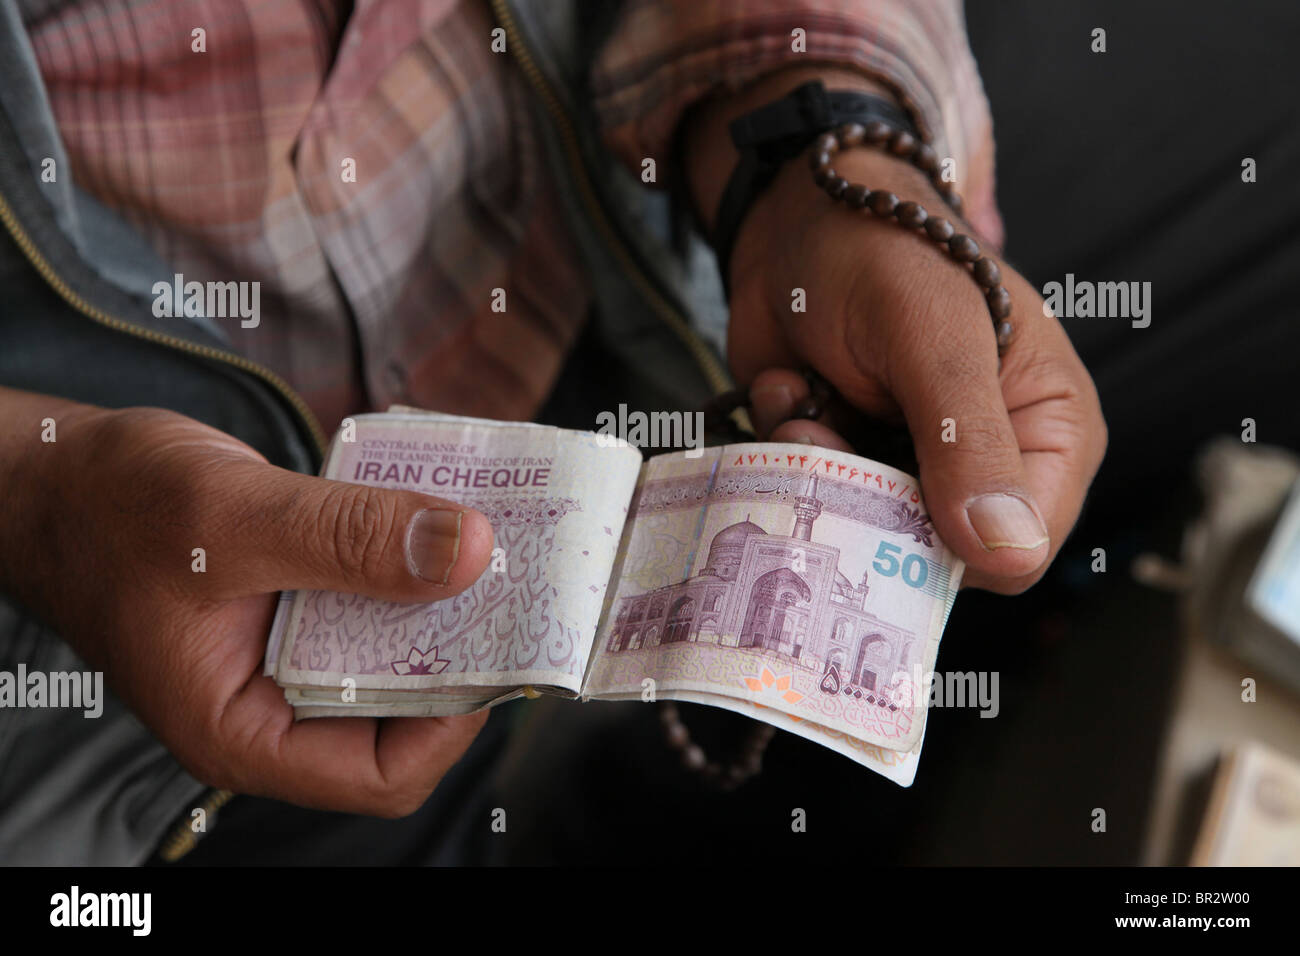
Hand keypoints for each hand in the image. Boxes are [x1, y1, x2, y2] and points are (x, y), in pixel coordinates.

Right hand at [1, 397, 494, 815]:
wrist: (58, 474)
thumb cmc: (110, 509)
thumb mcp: (233, 518)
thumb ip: (349, 539)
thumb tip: (469, 553)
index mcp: (245, 730)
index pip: (382, 773)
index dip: (452, 721)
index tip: (493, 641)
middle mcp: (275, 705)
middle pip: (403, 711)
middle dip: (459, 649)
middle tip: (510, 578)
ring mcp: (290, 656)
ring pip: (395, 649)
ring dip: (441, 596)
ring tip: (485, 537)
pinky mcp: (301, 607)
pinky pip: (374, 600)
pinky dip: (409, 562)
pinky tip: (435, 515)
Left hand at [728, 148, 1105, 592]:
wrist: (790, 217)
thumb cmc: (881, 249)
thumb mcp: (934, 337)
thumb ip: (968, 442)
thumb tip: (1008, 554)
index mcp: (1051, 431)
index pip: (1020, 550)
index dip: (950, 541)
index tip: (890, 478)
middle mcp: (989, 463)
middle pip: (933, 554)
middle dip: (868, 493)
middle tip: (831, 421)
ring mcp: (913, 466)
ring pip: (863, 531)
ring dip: (818, 463)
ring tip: (812, 394)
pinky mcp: (850, 459)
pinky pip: (813, 498)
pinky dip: (788, 446)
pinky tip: (794, 387)